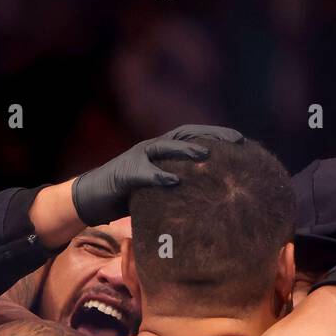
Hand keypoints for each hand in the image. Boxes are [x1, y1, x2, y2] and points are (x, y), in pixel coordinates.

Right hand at [71, 124, 243, 224]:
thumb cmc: (130, 198)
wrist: (92, 199)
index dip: (218, 135)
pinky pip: (144, 173)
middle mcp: (153, 148)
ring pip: (165, 147)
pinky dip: (159, 176)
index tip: (243, 141)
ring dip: (186, 150)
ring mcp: (138, 158)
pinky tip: (175, 182)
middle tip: (236, 142)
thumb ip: (182, 189)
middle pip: (185, 134)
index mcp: (164, 151)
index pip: (195, 136)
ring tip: (207, 155)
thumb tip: (214, 201)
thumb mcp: (161, 191)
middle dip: (212, 135)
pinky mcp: (125, 173)